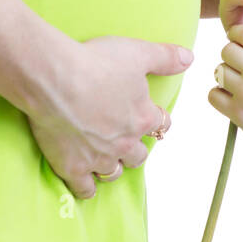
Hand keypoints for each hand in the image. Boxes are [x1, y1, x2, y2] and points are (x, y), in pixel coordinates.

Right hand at [24, 35, 192, 198]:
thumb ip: (166, 57)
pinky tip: (85, 182)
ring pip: (114, 172)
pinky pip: (85, 189)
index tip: (149, 117)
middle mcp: (125, 142)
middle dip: (134, 148)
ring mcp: (99, 158)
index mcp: (142, 117)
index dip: (156, 120)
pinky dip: (87, 188)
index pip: (161, 124)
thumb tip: (189, 58)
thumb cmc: (95, 63)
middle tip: (124, 139)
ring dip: (113, 166)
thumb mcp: (138, 53)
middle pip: (138, 155)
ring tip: (106, 159)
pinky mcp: (72, 167)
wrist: (53, 79)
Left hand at [207, 23, 242, 154]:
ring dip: (227, 74)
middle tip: (241, 65)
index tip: (240, 43)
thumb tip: (240, 33)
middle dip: (232, 55)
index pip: (242, 32)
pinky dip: (220, 94)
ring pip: (219, 71)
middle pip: (227, 50)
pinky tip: (233, 96)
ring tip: (240, 82)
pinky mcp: (239, 114)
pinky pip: (213, 94)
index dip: (238, 36)